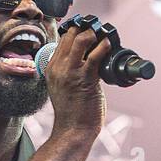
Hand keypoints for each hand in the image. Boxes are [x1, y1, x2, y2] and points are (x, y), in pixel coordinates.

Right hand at [45, 22, 110, 142]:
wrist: (72, 132)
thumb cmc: (72, 113)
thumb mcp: (63, 87)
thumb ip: (70, 71)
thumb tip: (87, 59)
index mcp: (52, 69)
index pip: (62, 40)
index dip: (77, 31)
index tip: (88, 30)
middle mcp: (59, 68)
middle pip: (70, 35)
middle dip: (85, 28)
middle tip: (98, 29)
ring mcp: (70, 73)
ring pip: (79, 39)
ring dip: (93, 33)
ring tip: (102, 36)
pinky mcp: (84, 79)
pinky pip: (95, 55)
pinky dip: (104, 46)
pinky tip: (108, 45)